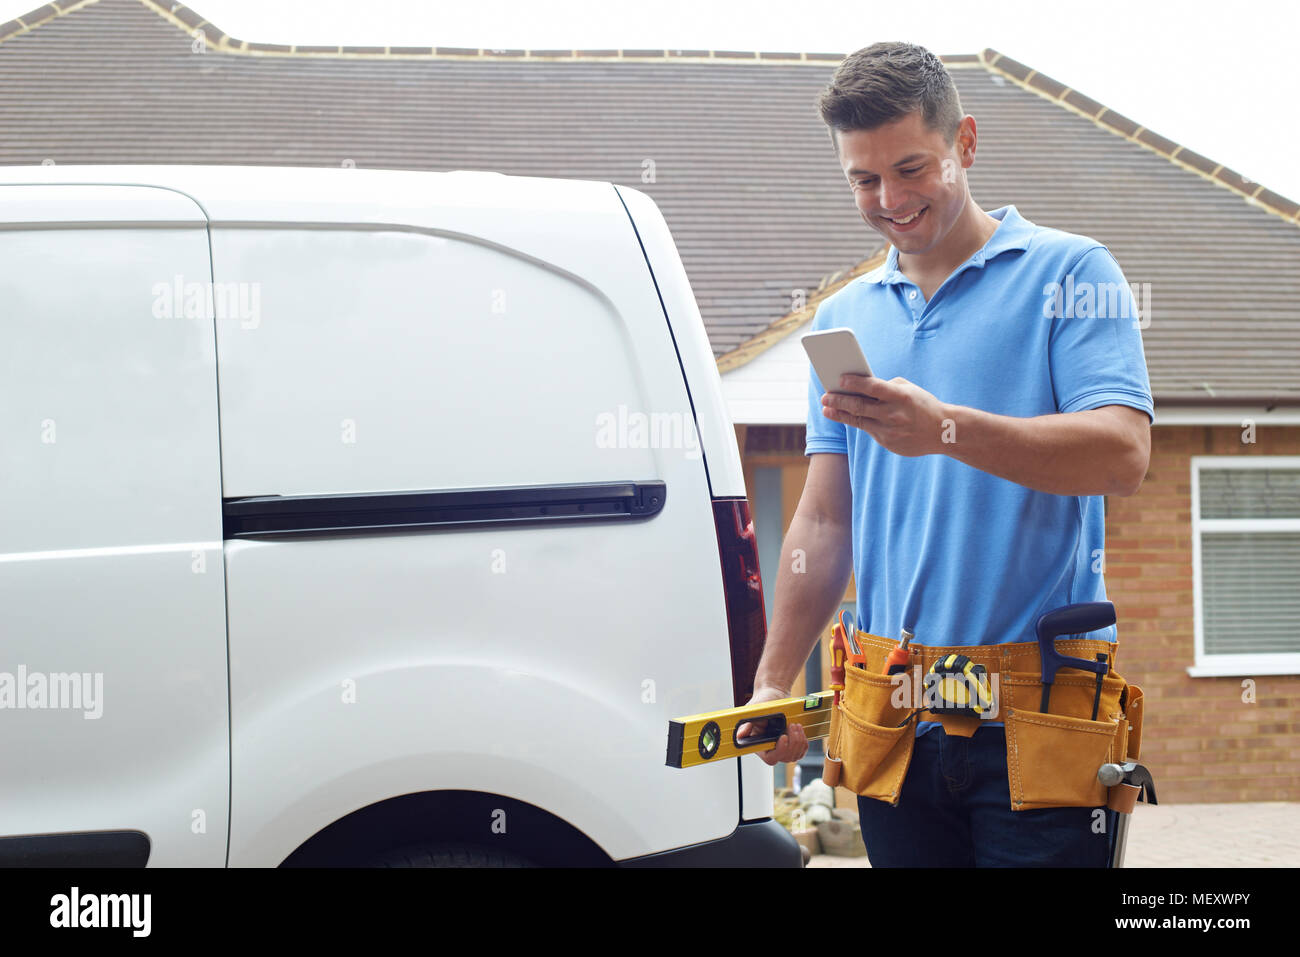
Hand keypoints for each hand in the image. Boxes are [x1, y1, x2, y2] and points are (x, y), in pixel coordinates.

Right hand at [736, 685, 808, 765]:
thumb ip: (746, 724)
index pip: (770, 758)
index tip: (783, 737)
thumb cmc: (762, 703)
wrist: (773, 695)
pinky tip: (800, 731)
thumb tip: (739, 735)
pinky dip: (803, 742)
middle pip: (784, 757)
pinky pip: (801, 751)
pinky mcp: (792, 744)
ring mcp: (782, 747)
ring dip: (798, 741)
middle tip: (791, 725)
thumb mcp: (752, 711)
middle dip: (792, 742)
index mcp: (759, 743)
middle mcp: (770, 748)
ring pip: (794, 755)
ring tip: (795, 725)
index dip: (779, 751)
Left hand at [821, 374, 949, 456]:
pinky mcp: (888, 442)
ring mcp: (890, 430)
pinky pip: (869, 430)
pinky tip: (844, 416)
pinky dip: (856, 422)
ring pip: (859, 421)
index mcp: (900, 396)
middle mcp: (894, 414)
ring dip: (840, 414)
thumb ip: (886, 387)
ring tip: (827, 409)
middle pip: (860, 406)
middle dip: (839, 401)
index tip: (839, 379)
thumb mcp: (908, 390)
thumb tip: (860, 387)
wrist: (943, 431)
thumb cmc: (922, 405)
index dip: (855, 383)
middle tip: (825, 397)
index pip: (873, 387)